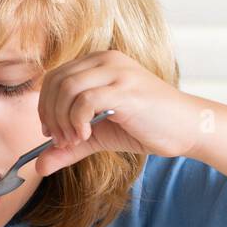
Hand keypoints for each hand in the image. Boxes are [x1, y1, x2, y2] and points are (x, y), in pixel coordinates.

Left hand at [33, 49, 204, 176]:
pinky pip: (85, 99)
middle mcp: (106, 60)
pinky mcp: (125, 89)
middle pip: (55, 81)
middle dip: (50, 115)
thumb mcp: (99, 136)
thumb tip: (38, 166)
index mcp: (99, 63)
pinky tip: (86, 136)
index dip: (45, 106)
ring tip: (74, 140)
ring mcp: (117, 71)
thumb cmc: (146, 127)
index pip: (55, 77)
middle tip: (60, 141)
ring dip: (62, 120)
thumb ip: (69, 147)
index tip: (51, 133)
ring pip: (66, 89)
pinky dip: (76, 121)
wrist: (187, 129)